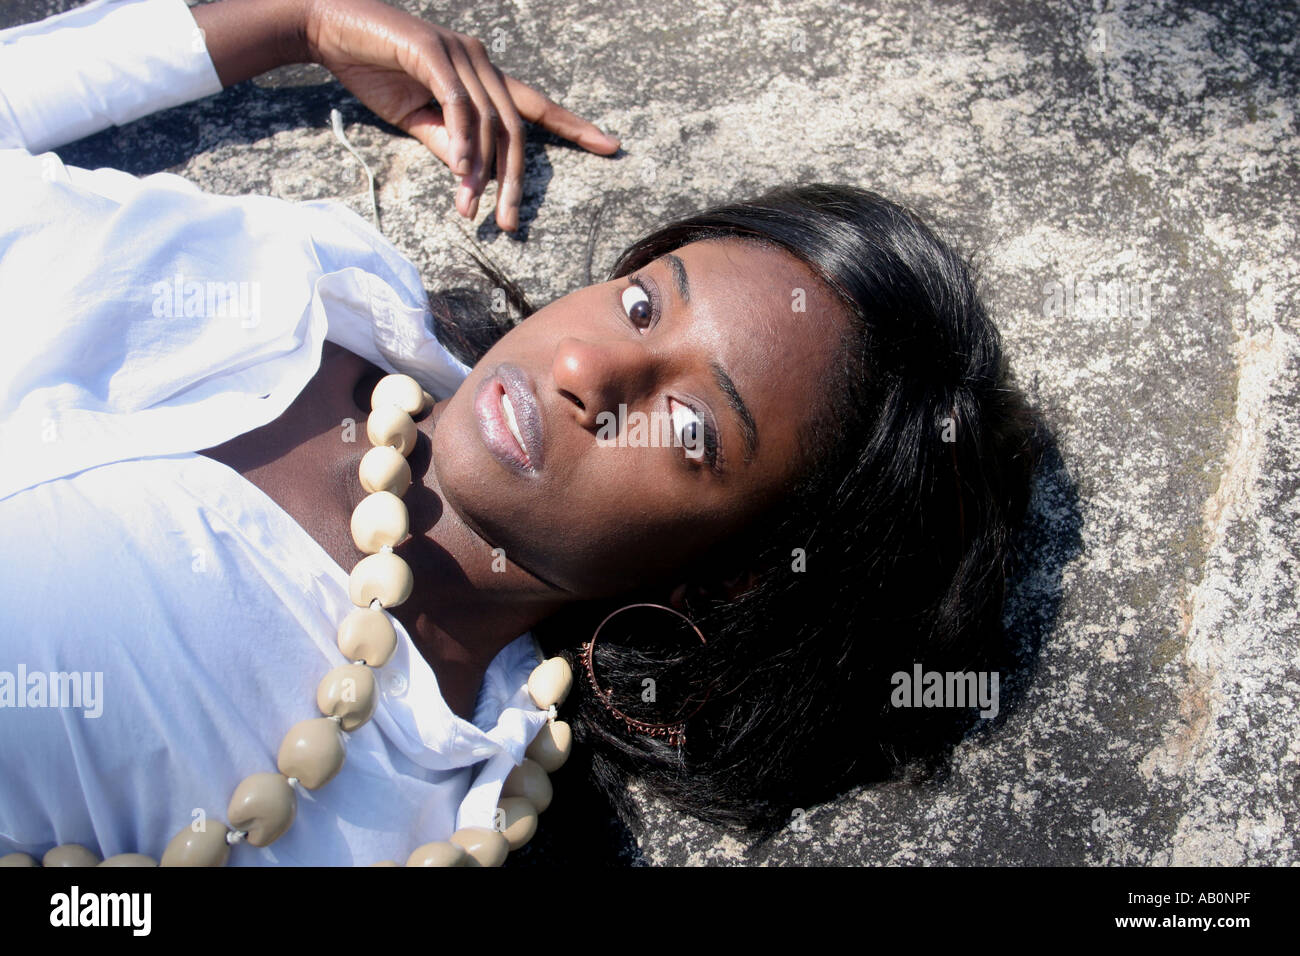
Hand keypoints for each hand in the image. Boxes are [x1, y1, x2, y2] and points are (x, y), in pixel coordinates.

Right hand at [302, 0, 619, 230]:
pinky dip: (462, 139)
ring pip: (488, 120)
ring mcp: (460, 53)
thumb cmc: (376, 70)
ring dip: (482, 170)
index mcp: (484, 77)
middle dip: (515, 181)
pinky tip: (462, 171)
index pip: (536, 106)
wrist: (328, 29)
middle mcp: (481, 61)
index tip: (610, 146)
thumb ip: (448, 144)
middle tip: (511, 224)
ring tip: (472, 208)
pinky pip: (457, 102)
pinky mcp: (433, 50)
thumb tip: (473, 178)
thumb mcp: (417, 119)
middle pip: (515, 128)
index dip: (574, 126)